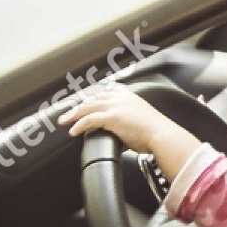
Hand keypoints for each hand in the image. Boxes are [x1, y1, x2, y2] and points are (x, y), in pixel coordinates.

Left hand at [58, 82, 199, 178]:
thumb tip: (123, 129)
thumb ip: (130, 119)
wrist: (163, 135)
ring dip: (72, 114)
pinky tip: (73, 131)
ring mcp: (116, 106)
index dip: (91, 96)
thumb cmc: (157, 132)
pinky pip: (89, 119)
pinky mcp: (112, 117)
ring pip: (87, 107)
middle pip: (92, 98)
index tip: (82, 101)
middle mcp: (121, 98)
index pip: (105, 91)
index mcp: (129, 96)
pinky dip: (78, 125)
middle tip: (66, 112)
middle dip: (77, 105)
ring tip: (63, 121)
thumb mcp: (143, 119)